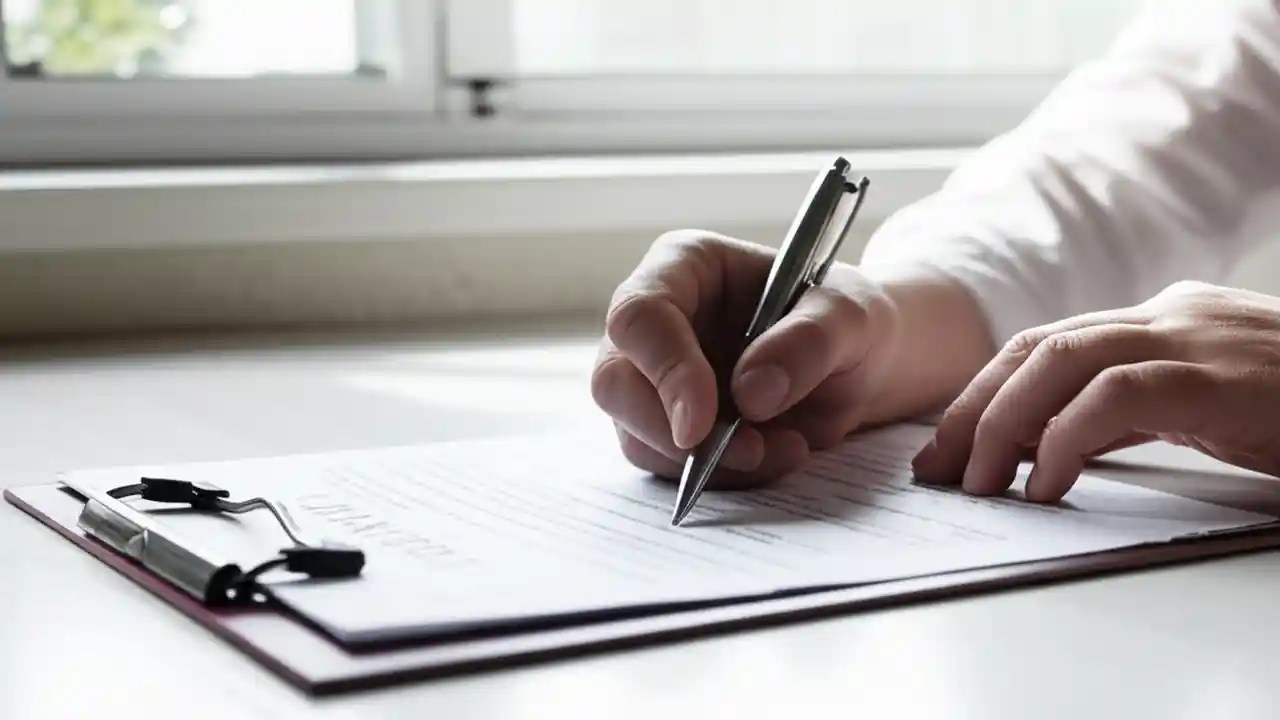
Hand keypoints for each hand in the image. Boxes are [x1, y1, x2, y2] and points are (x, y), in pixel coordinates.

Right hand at [591, 230, 899, 485]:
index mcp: (684, 267)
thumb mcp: (850, 316)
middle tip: (748, 452)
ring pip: (637, 435)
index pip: (640, 315)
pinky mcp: (670, 428)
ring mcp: (656, 379)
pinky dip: (723, 477)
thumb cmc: (850, 321)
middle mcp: (657, 322)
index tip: (701, 424)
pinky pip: (669, 467)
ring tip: (789, 448)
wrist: (864, 367)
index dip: (663, 369)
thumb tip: (750, 393)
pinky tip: (777, 455)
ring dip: (708, 462)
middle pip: (614, 382)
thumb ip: (807, 342)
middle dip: (670, 432)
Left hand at [913, 281, 1279, 501]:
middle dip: (973, 406)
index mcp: (1164, 321)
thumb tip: (1050, 448)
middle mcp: (1171, 316)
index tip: (949, 446)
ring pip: (1059, 358)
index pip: (1046, 343)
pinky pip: (1115, 395)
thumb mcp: (1208, 408)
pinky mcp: (1221, 376)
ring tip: (974, 481)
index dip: (985, 391)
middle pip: (1036, 346)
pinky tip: (1044, 484)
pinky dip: (1063, 438)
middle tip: (937, 467)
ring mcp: (1197, 337)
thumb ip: (1135, 412)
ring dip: (1000, 421)